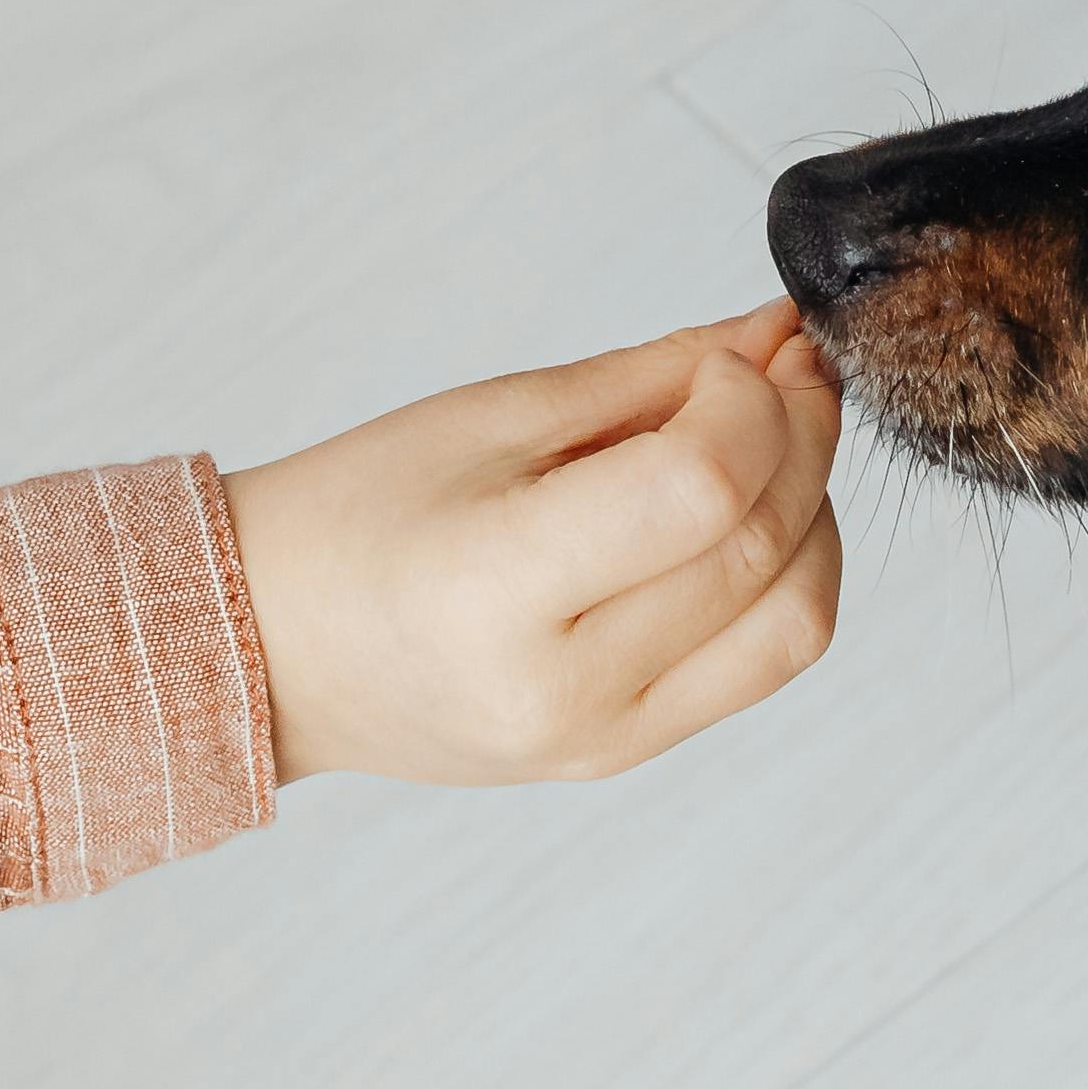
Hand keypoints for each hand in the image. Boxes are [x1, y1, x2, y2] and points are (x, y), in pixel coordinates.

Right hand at [223, 301, 845, 784]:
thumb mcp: (493, 416)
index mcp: (496, 588)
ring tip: (768, 450)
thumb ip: (655, 377)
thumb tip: (776, 335)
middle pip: (763, 551)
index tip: (741, 354)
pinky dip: (780, 580)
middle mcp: (561, 686)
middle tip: (785, 371)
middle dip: (804, 439)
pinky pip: (760, 666)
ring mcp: (601, 737)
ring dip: (814, 516)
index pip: (700, 491)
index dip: (753, 403)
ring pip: (795, 624)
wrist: (273, 648)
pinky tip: (739, 521)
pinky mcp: (625, 754)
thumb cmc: (356, 517)